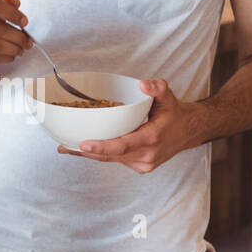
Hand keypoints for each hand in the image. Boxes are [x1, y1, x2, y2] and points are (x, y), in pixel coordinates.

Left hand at [57, 78, 202, 172]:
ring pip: (111, 160)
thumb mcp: (168, 96)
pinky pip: (116, 161)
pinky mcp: (139, 166)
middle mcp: (147, 155)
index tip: (84, 144)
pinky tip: (85, 149)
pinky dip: (101, 155)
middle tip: (64, 146)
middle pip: (111, 156)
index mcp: (152, 138)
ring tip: (66, 148)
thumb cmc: (173, 114)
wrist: (187, 131)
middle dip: (87, 152)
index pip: (123, 145)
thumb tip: (144, 85)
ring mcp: (143, 163)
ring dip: (90, 155)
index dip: (102, 146)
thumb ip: (157, 88)